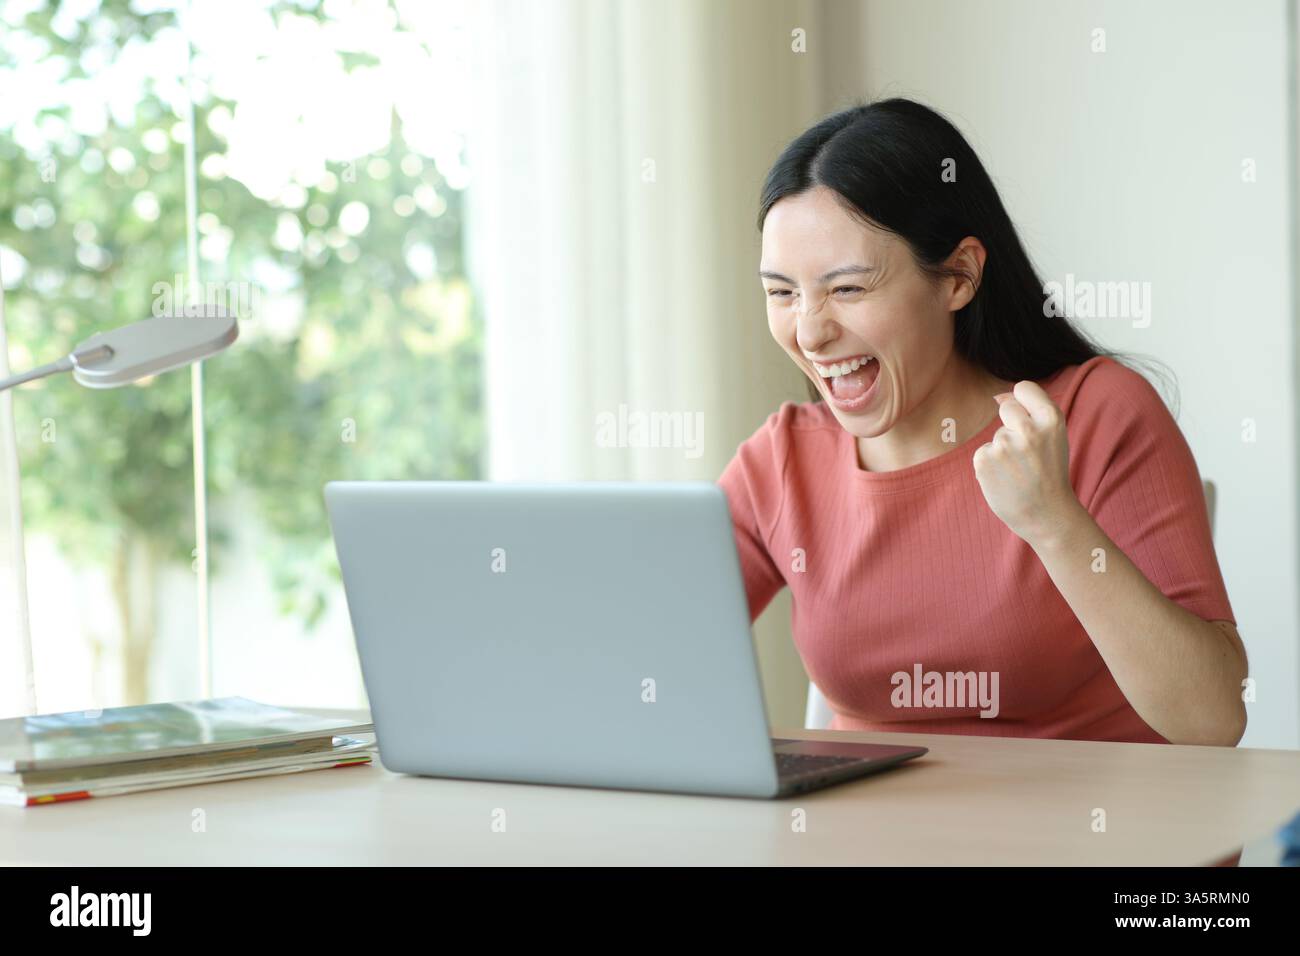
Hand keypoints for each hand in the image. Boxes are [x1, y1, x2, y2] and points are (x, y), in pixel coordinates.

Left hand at [972, 380, 1084, 547]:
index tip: (1029, 420)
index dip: (1023, 402)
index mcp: (1051, 418)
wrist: (1045, 514)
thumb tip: (998, 396)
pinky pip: (983, 451)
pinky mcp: (984, 459)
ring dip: (1003, 450)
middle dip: (1011, 425)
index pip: (1024, 387)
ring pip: (996, 435)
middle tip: (1026, 454)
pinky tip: (1005, 479)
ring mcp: (1004, 444)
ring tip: (1018, 471)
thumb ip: (1031, 413)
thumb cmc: (1049, 473)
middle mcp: (1028, 429)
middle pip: (1006, 407)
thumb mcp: (1053, 437)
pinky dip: (990, 464)